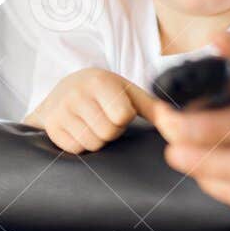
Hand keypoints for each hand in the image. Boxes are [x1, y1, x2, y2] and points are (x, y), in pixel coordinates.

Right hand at [22, 68, 158, 153]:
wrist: (64, 89)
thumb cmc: (105, 92)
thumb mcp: (128, 92)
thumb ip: (153, 107)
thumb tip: (178, 123)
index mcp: (100, 81)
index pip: (122, 116)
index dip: (124, 119)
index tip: (119, 110)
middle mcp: (77, 93)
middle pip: (107, 133)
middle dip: (111, 131)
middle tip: (104, 118)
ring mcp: (61, 110)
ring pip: (92, 143)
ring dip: (97, 139)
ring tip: (93, 123)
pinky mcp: (51, 125)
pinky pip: (75, 148)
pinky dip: (81, 144)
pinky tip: (80, 129)